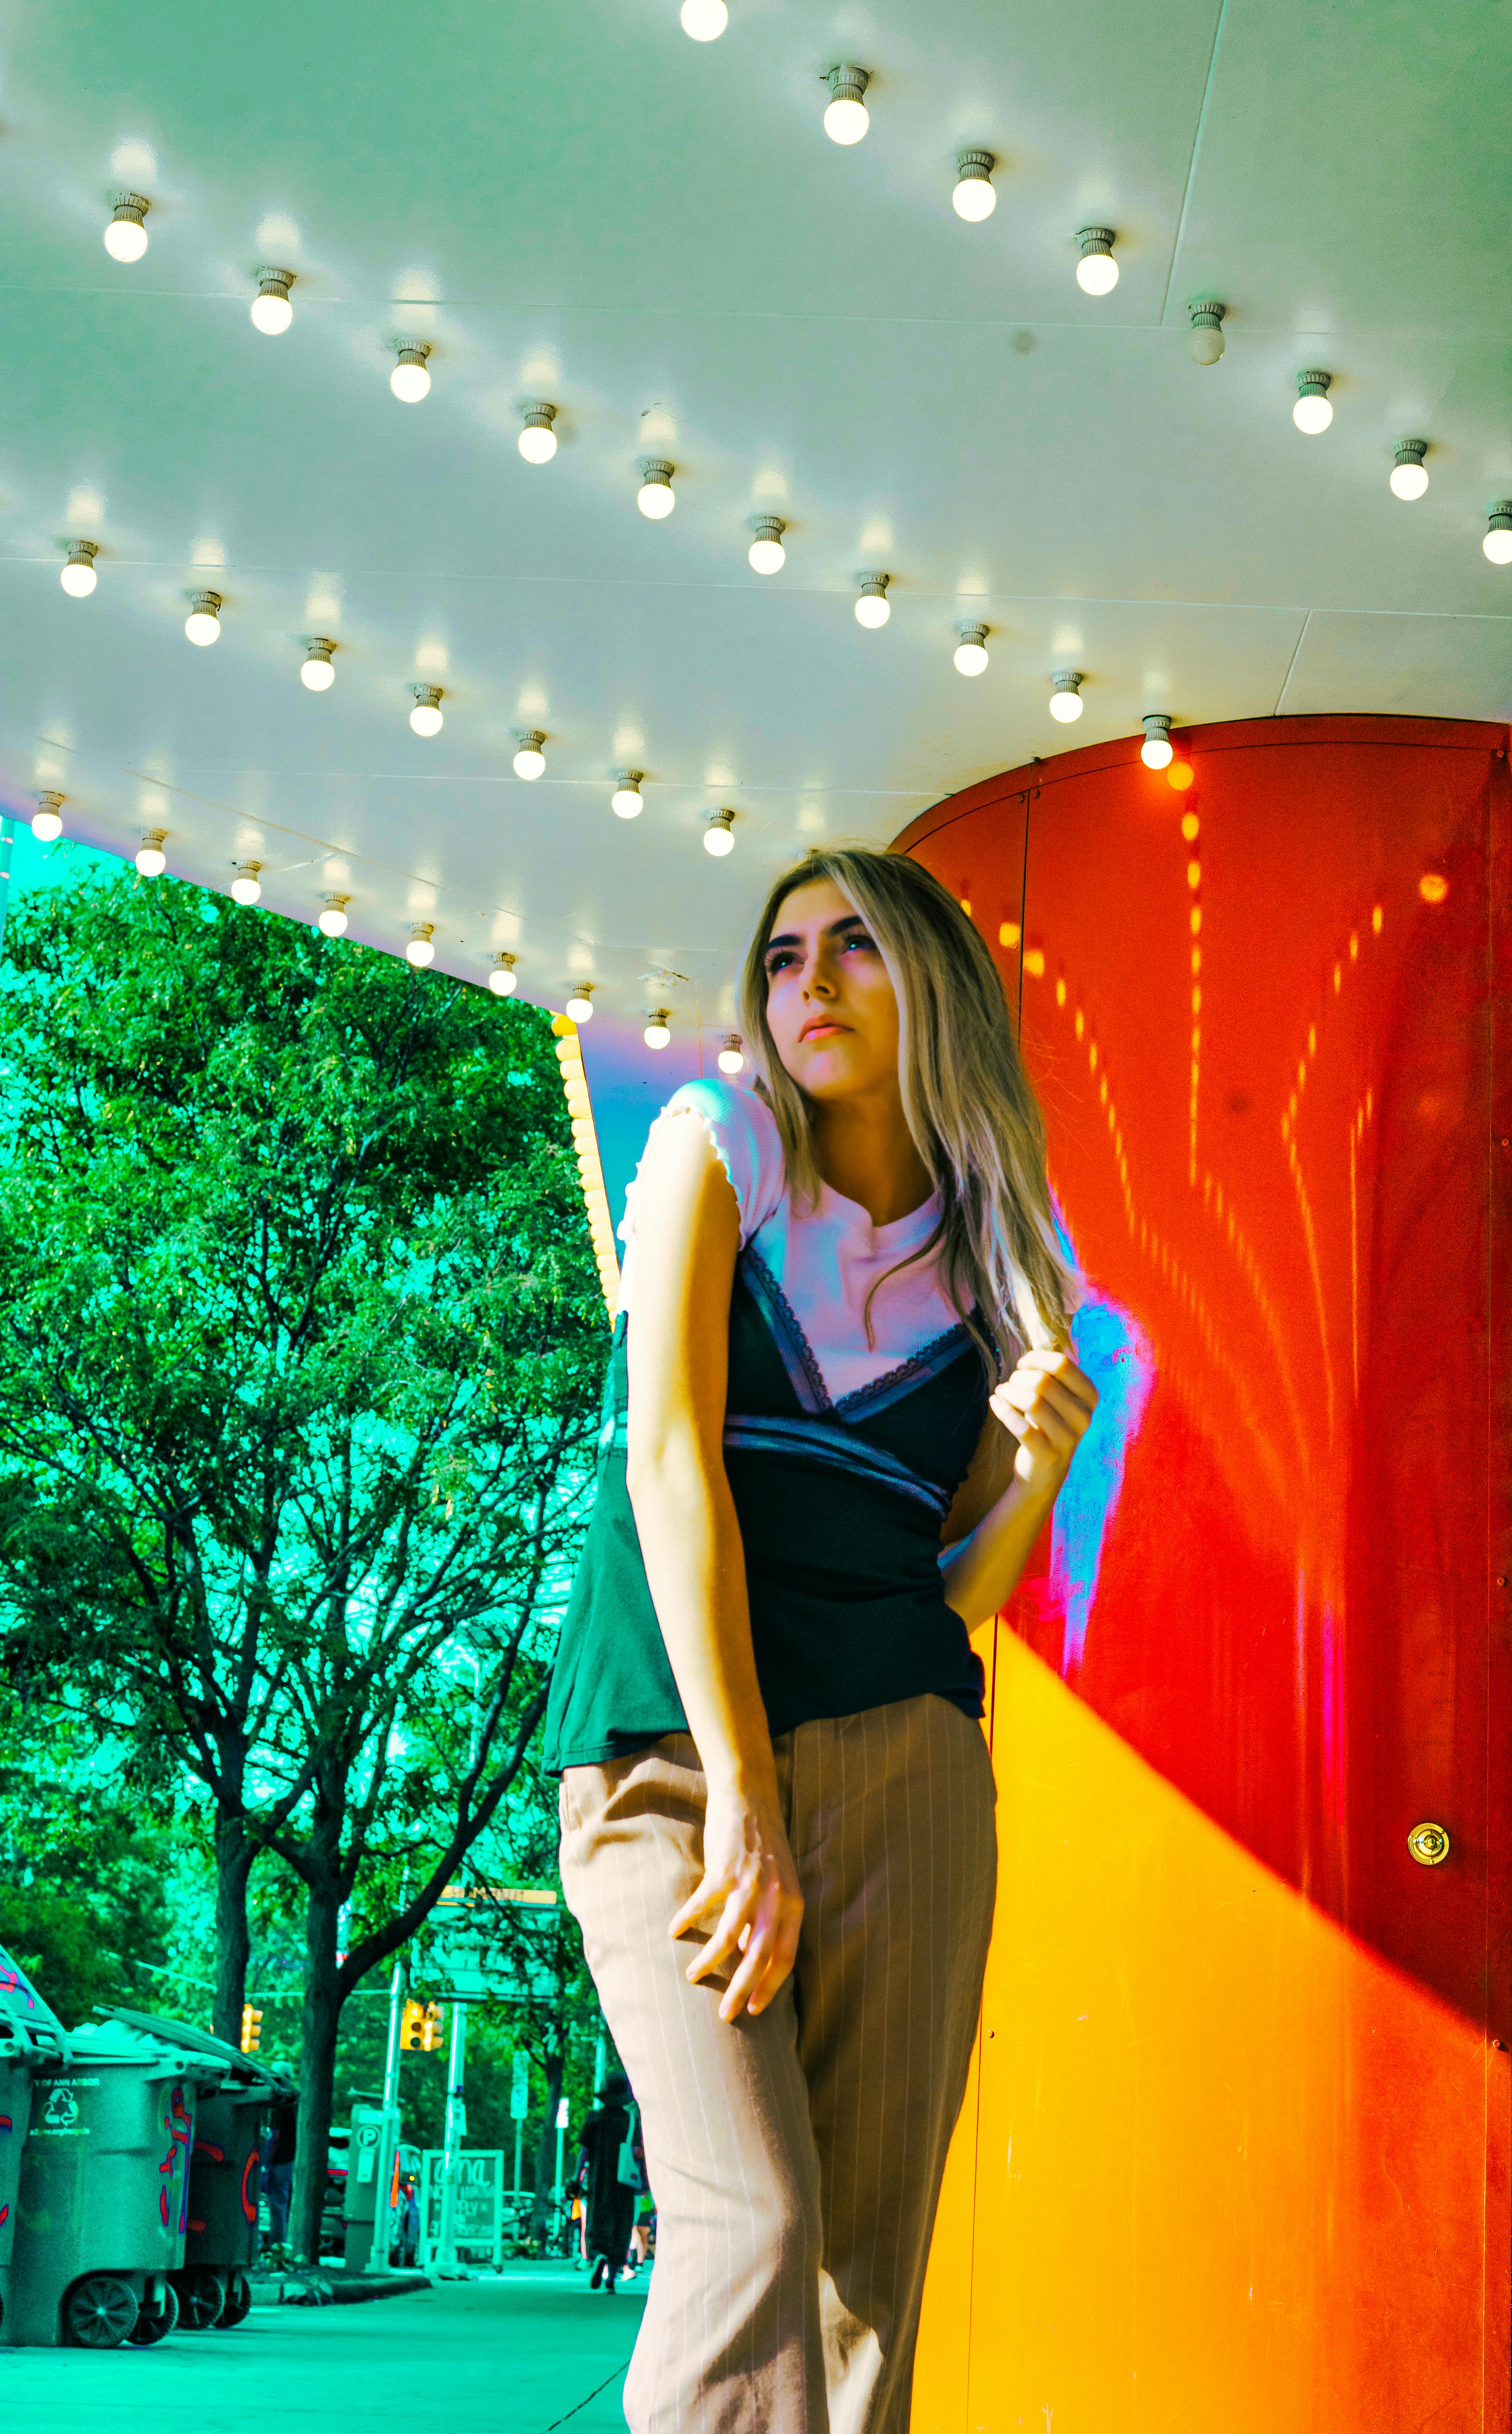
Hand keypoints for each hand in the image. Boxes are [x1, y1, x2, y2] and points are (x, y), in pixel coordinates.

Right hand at [668, 1780, 803, 2022]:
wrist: (750, 1798)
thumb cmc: (764, 1845)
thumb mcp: (779, 1884)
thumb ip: (769, 1918)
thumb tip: (750, 1954)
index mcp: (794, 1905)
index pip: (785, 1958)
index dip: (770, 1987)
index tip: (756, 2009)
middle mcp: (775, 1898)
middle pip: (758, 1957)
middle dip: (741, 1991)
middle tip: (726, 2014)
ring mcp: (749, 1884)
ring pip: (728, 1939)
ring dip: (709, 1962)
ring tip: (693, 1976)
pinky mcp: (722, 1871)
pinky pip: (702, 1906)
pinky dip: (686, 1920)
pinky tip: (675, 1931)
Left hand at [989, 1347, 1098, 1499]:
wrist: (1045, 1471)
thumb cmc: (1048, 1423)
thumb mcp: (1058, 1397)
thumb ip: (1052, 1372)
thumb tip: (1039, 1343)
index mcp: (1090, 1396)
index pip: (1062, 1364)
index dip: (1036, 1358)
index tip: (1022, 1365)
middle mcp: (1084, 1417)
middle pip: (1043, 1381)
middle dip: (1018, 1377)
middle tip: (1010, 1383)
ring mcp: (1067, 1438)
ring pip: (1032, 1402)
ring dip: (1009, 1392)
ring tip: (1001, 1392)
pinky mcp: (1047, 1455)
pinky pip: (1020, 1427)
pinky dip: (1002, 1410)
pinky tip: (995, 1403)